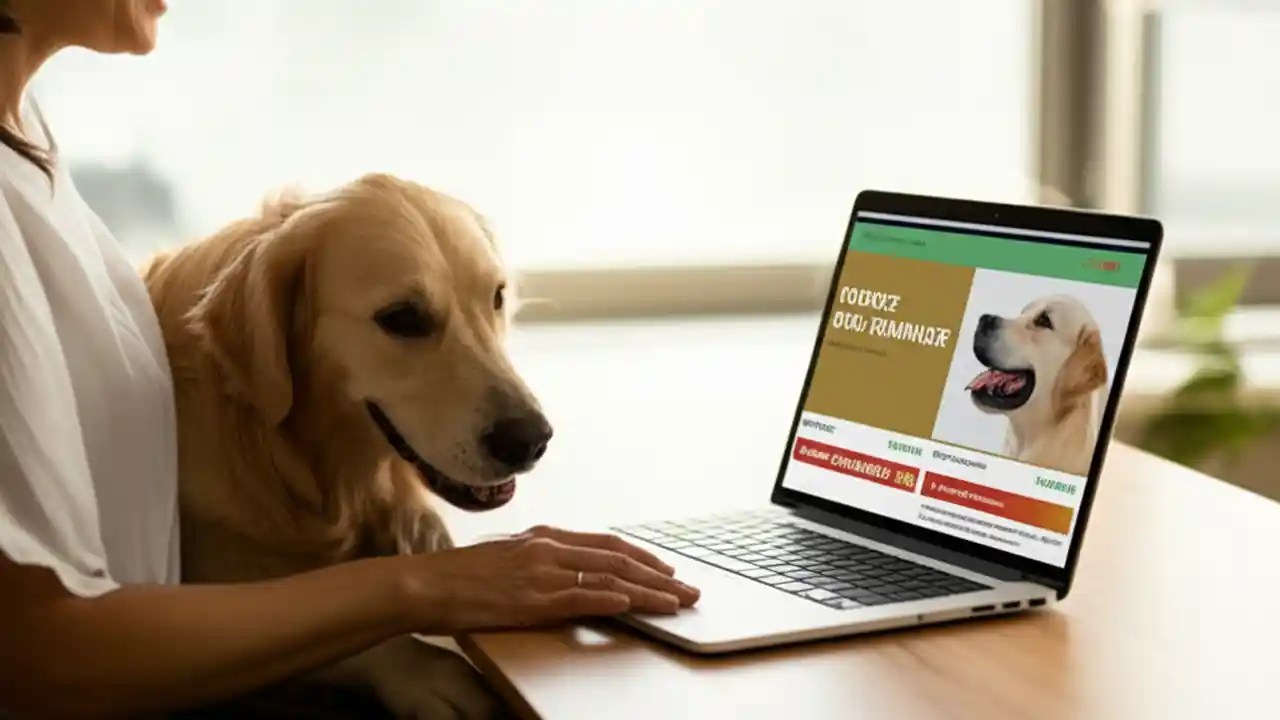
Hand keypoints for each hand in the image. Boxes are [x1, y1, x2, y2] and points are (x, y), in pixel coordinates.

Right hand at [400, 525, 700, 633]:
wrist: (425, 583)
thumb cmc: (459, 575)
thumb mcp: (504, 555)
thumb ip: (537, 558)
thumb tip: (561, 569)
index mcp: (545, 537)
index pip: (606, 543)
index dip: (641, 557)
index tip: (665, 570)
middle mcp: (550, 548)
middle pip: (618, 558)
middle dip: (658, 575)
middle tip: (687, 589)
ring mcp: (543, 573)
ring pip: (609, 578)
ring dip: (648, 592)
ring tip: (676, 603)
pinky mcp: (533, 599)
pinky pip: (582, 598)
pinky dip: (612, 600)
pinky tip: (633, 605)